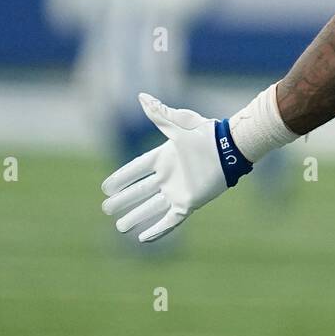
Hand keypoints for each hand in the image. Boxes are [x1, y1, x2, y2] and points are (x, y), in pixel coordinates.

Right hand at [100, 94, 229, 241]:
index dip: (121, 178)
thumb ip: (159, 114)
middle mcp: (168, 176)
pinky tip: (144, 238)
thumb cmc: (205, 133)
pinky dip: (158, 230)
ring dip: (136, 217)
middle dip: (123, 201)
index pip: (136, 169)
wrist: (229, 148)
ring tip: (120, 226)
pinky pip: (170, 220)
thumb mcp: (179, 123)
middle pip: (139, 191)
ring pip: (151, 207)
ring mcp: (178, 191)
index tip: (105, 187)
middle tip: (106, 209)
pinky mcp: (189, 203)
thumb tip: (141, 96)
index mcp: (163, 158)